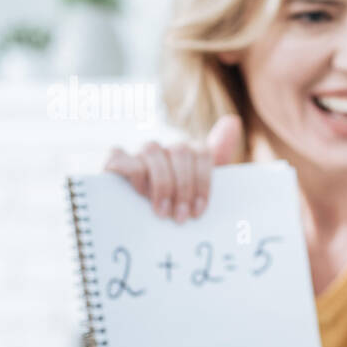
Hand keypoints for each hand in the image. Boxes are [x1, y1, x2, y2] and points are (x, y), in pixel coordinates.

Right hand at [103, 113, 243, 221]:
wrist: (127, 225)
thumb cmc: (169, 207)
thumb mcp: (196, 188)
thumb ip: (218, 155)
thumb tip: (233, 121)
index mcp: (186, 154)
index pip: (202, 152)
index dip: (203, 182)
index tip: (199, 210)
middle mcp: (164, 149)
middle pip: (180, 151)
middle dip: (184, 186)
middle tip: (181, 216)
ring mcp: (138, 152)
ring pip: (154, 151)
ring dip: (162, 183)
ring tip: (162, 212)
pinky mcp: (114, 159)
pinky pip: (125, 158)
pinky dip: (136, 177)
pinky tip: (139, 196)